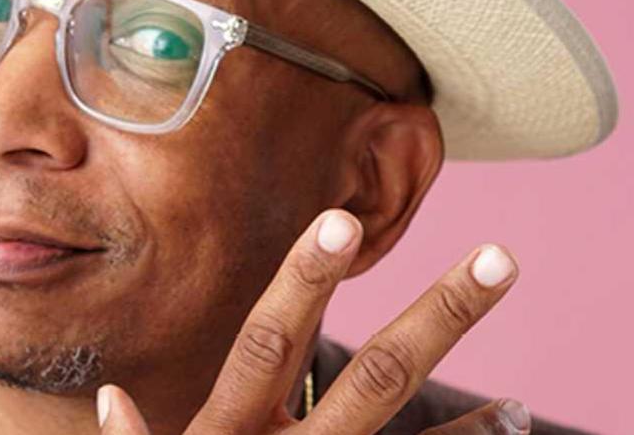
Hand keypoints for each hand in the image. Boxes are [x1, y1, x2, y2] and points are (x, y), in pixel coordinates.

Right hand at [96, 209, 527, 434]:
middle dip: (438, 315)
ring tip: (524, 389)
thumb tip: (109, 398)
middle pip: (373, 376)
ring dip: (473, 417)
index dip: (302, 281)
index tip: (339, 220)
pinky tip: (509, 423)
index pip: (267, 339)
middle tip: (503, 257)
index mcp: (227, 432)